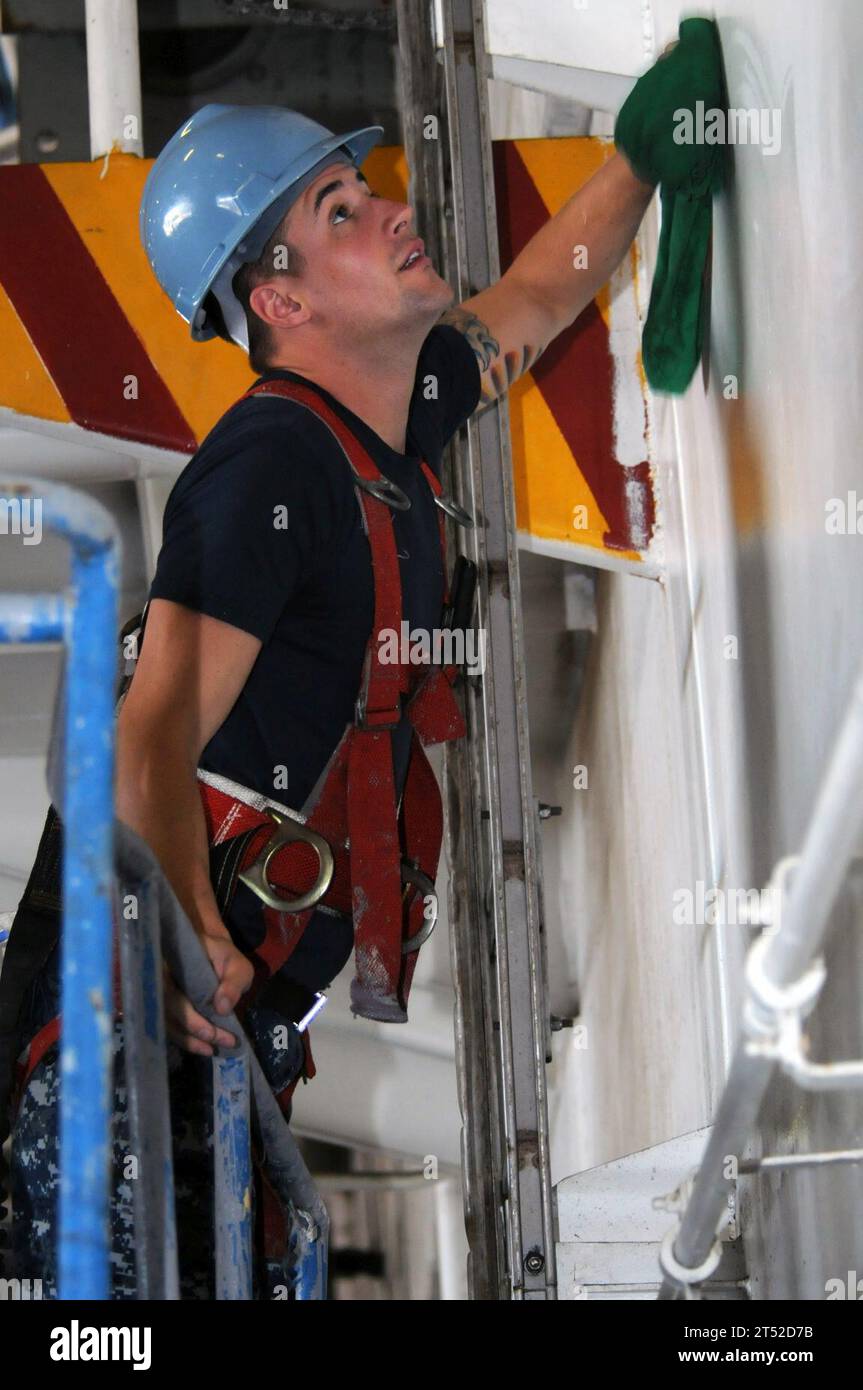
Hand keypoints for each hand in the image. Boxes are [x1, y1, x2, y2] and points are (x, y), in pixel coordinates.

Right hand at [163, 928, 254, 1055]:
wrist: (210, 952)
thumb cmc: (223, 958)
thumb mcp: (235, 963)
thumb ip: (233, 981)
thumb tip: (222, 1009)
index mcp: (172, 962)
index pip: (172, 994)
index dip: (190, 1018)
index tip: (211, 1033)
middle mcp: (157, 979)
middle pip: (168, 1012)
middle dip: (195, 1031)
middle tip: (220, 1042)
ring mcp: (157, 993)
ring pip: (167, 1023)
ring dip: (190, 1040)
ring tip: (213, 1049)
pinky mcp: (163, 1006)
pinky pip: (170, 1027)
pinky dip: (187, 1040)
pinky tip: (205, 1048)